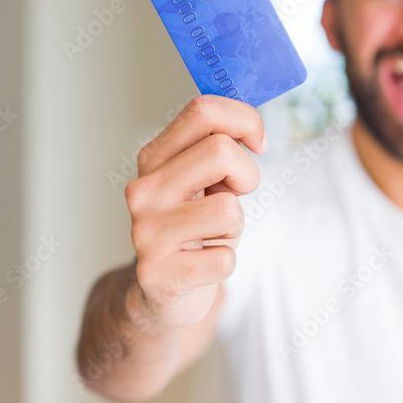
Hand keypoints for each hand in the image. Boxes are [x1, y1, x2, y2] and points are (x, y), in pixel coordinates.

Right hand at [124, 95, 265, 327]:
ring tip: (213, 235)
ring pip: (228, 209)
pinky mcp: (159, 273)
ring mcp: (146, 232)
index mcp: (154, 159)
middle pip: (221, 151)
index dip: (244, 120)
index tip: (257, 142)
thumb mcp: (202, 180)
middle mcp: (144, 191)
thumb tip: (252, 127)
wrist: (161, 292)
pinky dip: (225, 262)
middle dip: (247, 176)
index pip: (203, 110)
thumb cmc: (194, 228)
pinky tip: (203, 264)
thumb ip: (219, 145)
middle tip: (234, 196)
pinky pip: (225, 258)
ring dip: (235, 226)